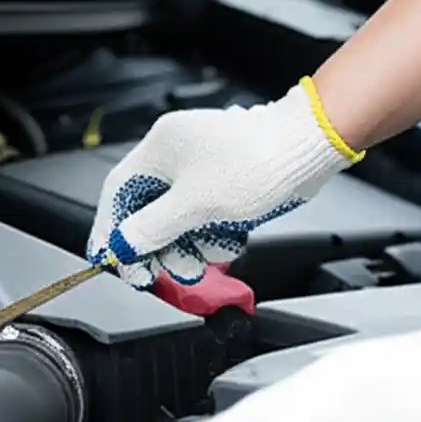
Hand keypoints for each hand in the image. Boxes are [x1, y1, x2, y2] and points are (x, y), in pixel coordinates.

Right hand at [87, 77, 361, 287]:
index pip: (117, 193)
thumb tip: (121, 244)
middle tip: (163, 273)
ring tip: (213, 254)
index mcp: (160, 148)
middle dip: (159, 246)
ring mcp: (203, 169)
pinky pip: (206, 218)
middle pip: (149, 212)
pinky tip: (231, 240)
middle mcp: (177, 156)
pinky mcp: (227, 184)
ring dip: (192, 246)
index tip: (111, 261)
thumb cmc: (257, 162)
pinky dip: (215, 235)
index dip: (109, 230)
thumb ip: (153, 228)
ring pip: (180, 221)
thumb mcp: (196, 205)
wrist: (310, 148)